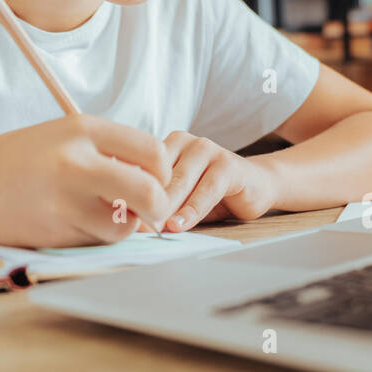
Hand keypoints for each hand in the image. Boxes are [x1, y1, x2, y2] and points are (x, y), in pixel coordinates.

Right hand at [0, 114, 172, 248]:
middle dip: (159, 206)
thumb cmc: (21, 158)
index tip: (153, 178)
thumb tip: (159, 175)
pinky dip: (97, 238)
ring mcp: (64, 200)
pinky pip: (95, 242)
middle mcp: (76, 161)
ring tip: (106, 215)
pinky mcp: (52, 232)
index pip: (153, 150)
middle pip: (150, 191)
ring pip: (125, 225)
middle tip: (151, 209)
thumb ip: (109, 150)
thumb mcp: (64, 135)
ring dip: (125, 226)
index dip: (163, 171)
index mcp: (83, 128)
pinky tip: (77, 224)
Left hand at [138, 131, 277, 233]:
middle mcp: (184, 141)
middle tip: (130, 230)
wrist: (257, 186)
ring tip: (152, 230)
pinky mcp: (228, 164)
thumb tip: (127, 224)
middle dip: (144, 206)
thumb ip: (158, 206)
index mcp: (165, 146)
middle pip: (156, 177)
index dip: (127, 195)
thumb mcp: (179, 199)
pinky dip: (192, 210)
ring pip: (178, 183)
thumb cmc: (212, 196)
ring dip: (165, 210)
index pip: (139, 169)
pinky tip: (180, 225)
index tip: (115, 219)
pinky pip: (206, 189)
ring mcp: (207, 149)